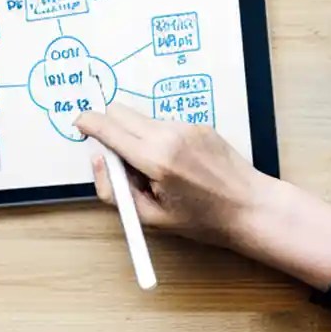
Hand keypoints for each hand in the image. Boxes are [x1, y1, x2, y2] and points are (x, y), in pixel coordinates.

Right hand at [75, 104, 276, 247]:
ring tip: (156, 171)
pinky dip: (159, 139)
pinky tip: (177, 165)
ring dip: (136, 137)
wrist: (251, 208)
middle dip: (109, 128)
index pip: (108, 127)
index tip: (79, 127)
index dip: (87, 124)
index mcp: (156, 159)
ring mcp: (187, 126)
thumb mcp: (150, 218)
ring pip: (143, 119)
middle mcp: (170, 135)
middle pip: (120, 111)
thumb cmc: (204, 220)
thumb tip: (97, 161)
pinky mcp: (200, 124)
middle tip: (118, 159)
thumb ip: (115, 190)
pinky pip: (165, 125)